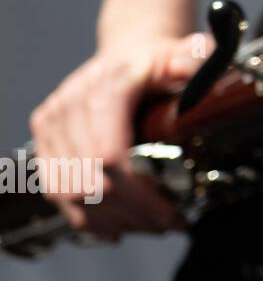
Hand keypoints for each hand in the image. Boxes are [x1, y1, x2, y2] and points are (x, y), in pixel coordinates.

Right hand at [28, 35, 209, 240]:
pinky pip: (55, 190)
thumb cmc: (161, 60)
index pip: (109, 154)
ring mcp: (52, 123)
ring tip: (149, 226)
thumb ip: (197, 60)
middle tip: (168, 225)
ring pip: (69, 192)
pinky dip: (85, 216)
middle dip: (131, 212)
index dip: (138, 193)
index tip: (172, 213)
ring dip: (111, 219)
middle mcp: (70, 105)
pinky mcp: (45, 139)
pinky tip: (115, 228)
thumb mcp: (187, 54)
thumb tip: (199, 69)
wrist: (129, 53)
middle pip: (91, 180)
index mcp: (106, 87)